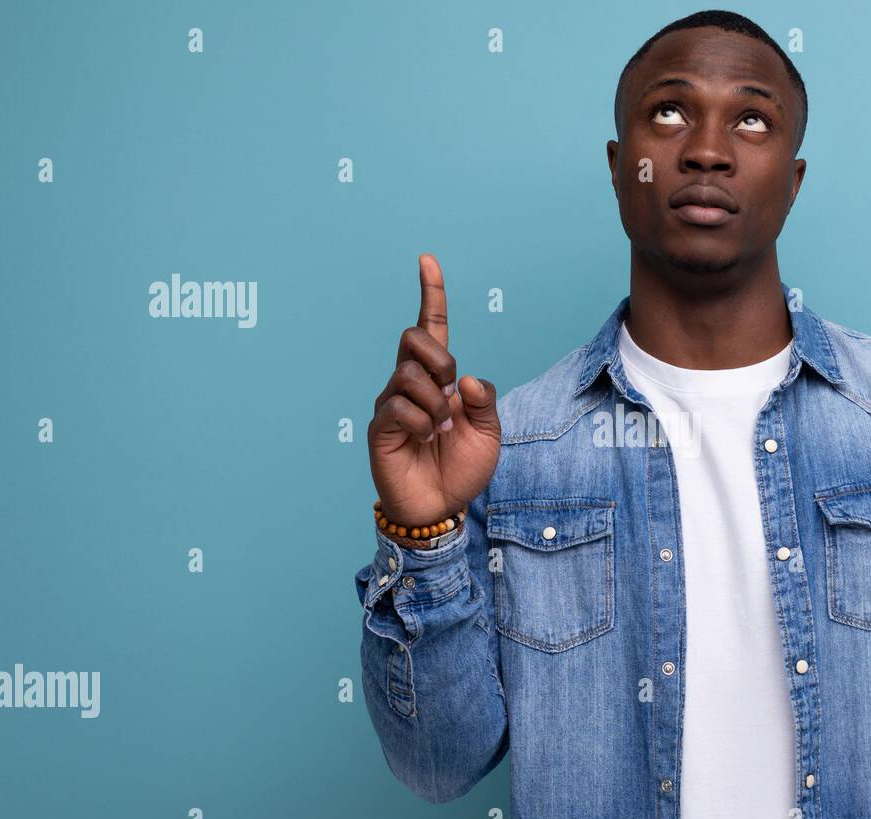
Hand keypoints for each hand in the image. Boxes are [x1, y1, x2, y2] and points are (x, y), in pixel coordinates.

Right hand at [368, 253, 500, 528]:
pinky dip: (421, 423)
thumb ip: (485, 400)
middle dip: (438, 358)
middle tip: (451, 394)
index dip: (431, 293)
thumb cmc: (462, 468)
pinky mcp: (380, 426)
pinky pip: (399, 406)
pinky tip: (425, 441)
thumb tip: (465, 377)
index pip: (432, 328)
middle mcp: (411, 383)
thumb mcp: (490, 432)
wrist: (442, 507)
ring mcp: (392, 402)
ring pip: (408, 374)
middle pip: (413, 337)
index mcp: (440, 379)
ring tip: (440, 431)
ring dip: (434, 404)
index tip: (427, 259)